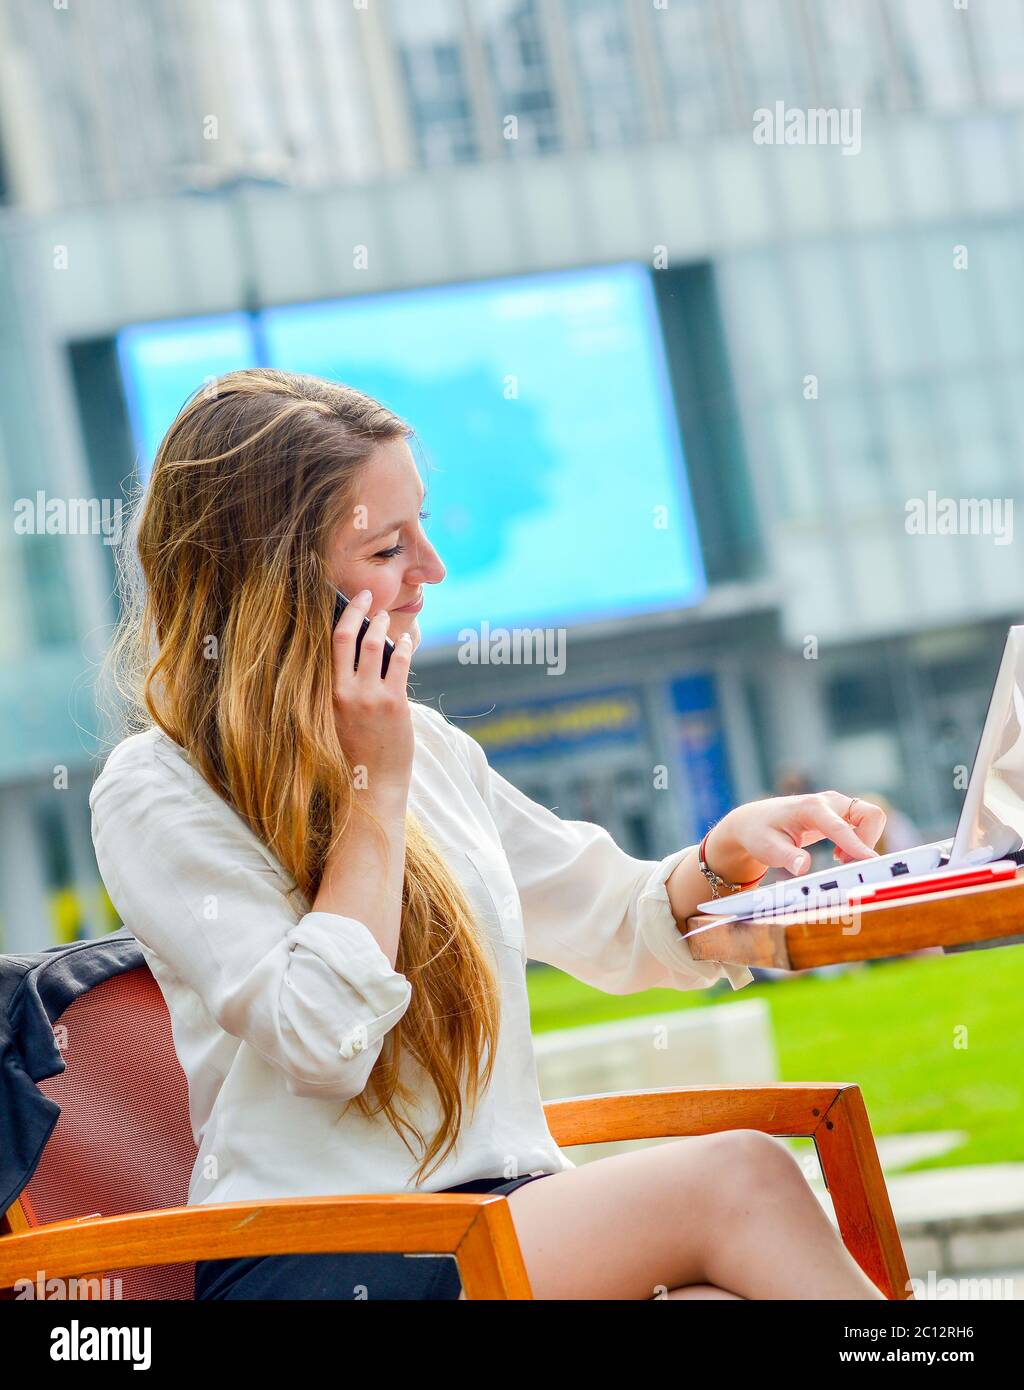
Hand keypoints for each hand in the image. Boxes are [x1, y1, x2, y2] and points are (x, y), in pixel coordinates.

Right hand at [330, 590, 414, 795]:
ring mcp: (370, 697)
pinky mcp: (394, 704)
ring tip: (387, 617)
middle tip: (369, 596)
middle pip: (350, 637)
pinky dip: (404, 647)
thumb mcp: (335, 719)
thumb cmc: (353, 755)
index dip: (341, 617)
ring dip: (383, 626)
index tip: (349, 602)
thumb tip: (355, 656)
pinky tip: (406, 641)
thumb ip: (340, 690)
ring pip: (377, 645)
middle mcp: (345, 692)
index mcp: (326, 694)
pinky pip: (400, 664)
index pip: (328, 645)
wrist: (369, 787)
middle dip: (361, 611)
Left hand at [705, 791, 886, 883]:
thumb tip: (804, 867)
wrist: (754, 821)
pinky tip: (839, 853)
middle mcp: (828, 802)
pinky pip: (865, 823)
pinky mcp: (839, 812)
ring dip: (864, 841)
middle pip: (870, 814)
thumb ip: (787, 857)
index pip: (841, 827)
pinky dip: (860, 840)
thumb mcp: (767, 849)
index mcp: (810, 808)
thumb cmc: (760, 834)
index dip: (858, 845)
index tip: (870, 861)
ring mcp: (836, 805)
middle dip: (867, 841)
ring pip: (871, 817)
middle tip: (845, 862)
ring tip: (839, 858)